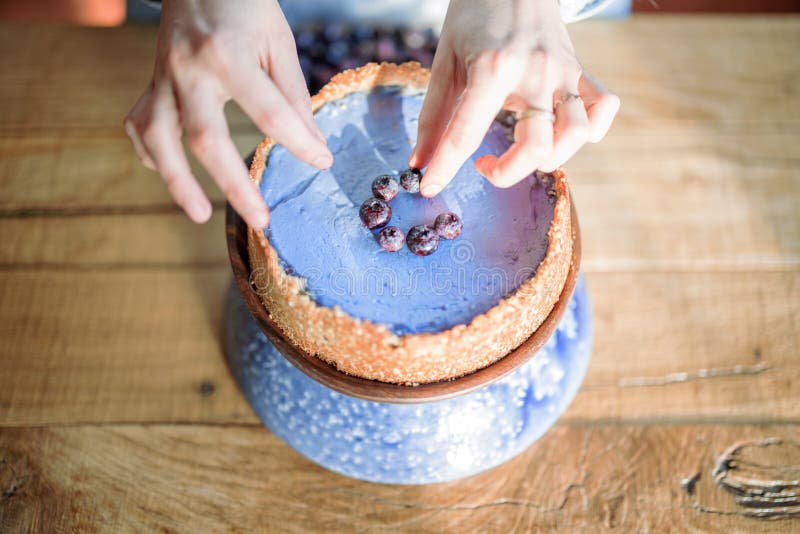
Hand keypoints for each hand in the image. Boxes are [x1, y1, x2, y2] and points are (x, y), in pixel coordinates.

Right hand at [124, 0, 331, 227]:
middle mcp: (188, 70)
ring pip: (159, 140)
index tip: (322, 163)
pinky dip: (151, 153)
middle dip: (235, 187)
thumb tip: (313, 144)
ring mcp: (162, 78)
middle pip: (206, 140)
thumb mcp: (277, 41)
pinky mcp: (149, 83)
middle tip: (261, 220)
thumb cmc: (243, 4)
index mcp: (227, 55)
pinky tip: (168, 170)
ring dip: (176, 182)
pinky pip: (140, 124)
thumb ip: (292, 93)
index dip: (299, 143)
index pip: (269, 113)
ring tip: (199, 215)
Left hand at [412, 0, 619, 195]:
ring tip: (524, 150)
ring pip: (576, 134)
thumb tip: (419, 162)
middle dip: (507, 173)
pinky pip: (604, 106)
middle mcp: (535, 72)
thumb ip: (433, 116)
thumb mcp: (445, 62)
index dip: (444, 169)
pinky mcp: (580, 69)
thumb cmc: (474, 17)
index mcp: (493, 68)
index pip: (467, 134)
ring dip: (550, 157)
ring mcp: (563, 71)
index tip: (429, 188)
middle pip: (537, 148)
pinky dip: (592, 129)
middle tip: (484, 165)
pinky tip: (562, 133)